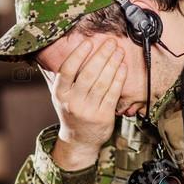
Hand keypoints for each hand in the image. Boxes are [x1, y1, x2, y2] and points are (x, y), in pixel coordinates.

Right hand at [48, 39, 126, 168]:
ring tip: (119, 51)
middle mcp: (73, 102)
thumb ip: (64, 77)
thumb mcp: (61, 96)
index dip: (78, 55)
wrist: (79, 140)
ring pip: (102, 83)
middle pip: (88, 74)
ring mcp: (88, 111)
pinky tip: (123, 68)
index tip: (89, 42)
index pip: (67, 70)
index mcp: (60, 94)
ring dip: (112, 64)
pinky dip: (119, 79)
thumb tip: (72, 50)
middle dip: (101, 55)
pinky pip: (113, 94)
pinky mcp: (103, 117)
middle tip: (110, 42)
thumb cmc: (71, 112)